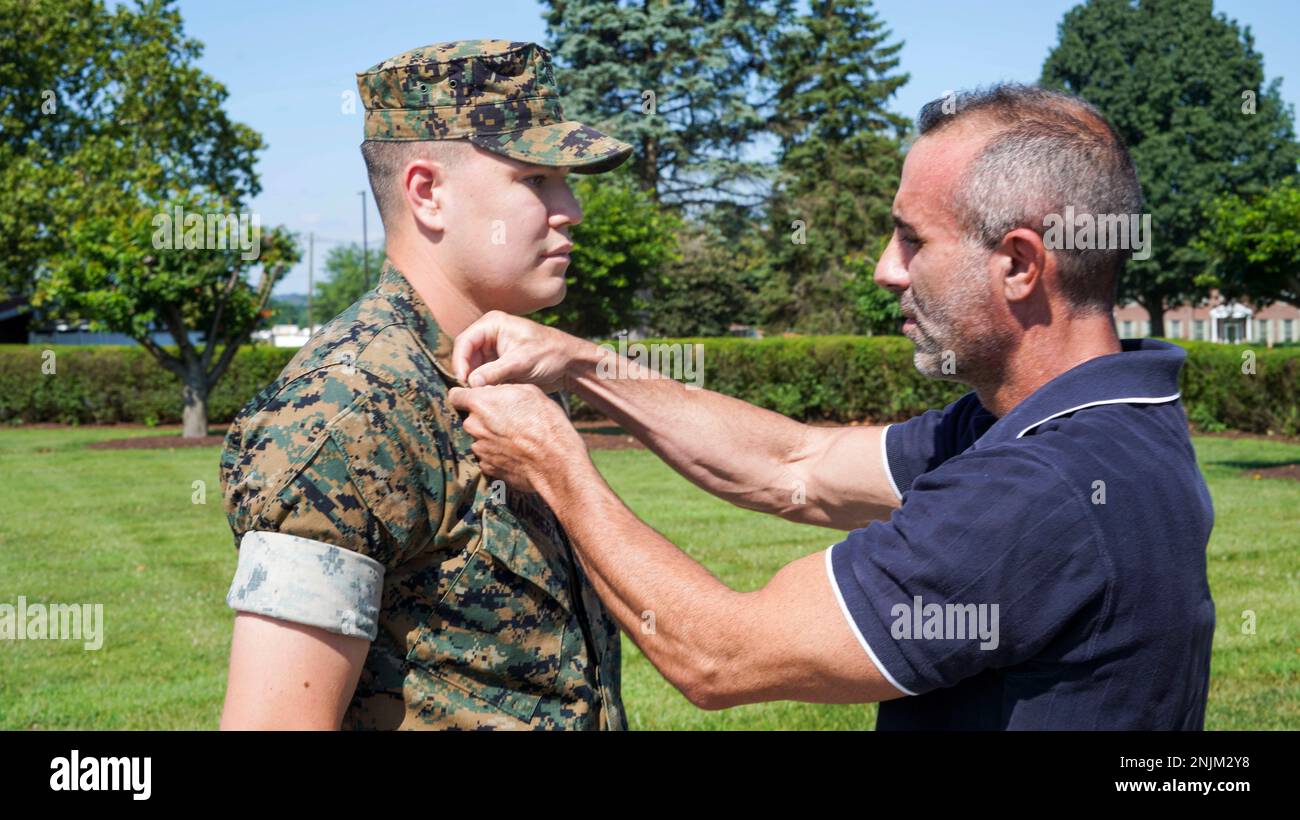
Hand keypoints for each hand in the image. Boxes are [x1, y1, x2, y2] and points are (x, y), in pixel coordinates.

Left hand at [447, 383, 586, 495]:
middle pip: (471, 419)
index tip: (476, 399)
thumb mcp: (529, 392)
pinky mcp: (487, 467)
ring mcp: (479, 449)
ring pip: (480, 439)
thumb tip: (495, 391)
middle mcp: (474, 426)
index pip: (456, 395)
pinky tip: (517, 453)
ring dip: (492, 438)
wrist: (555, 461)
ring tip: (517, 439)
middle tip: (507, 420)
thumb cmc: (546, 423)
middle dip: (484, 418)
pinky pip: (488, 457)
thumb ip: (504, 390)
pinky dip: (498, 454)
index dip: (465, 397)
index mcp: (481, 403)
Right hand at [452, 311, 587, 391]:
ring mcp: (492, 350)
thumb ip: (495, 371)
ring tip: (483, 394)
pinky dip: (484, 385)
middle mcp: (489, 334)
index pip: (464, 341)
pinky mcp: (497, 364)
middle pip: (466, 355)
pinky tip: (490, 394)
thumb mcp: (521, 362)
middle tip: (471, 392)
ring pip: (472, 368)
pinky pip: (483, 375)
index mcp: (492, 324)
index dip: (460, 362)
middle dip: (467, 373)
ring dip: (475, 381)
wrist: (570, 363)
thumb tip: (471, 383)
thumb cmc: (550, 354)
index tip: (463, 381)